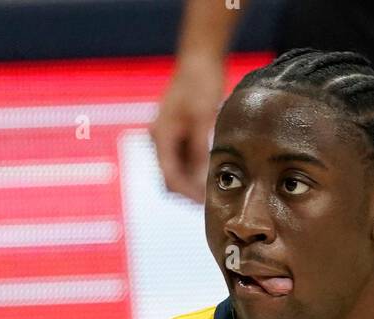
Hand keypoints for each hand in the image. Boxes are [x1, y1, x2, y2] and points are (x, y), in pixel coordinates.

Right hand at [150, 55, 224, 202]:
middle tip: (211, 202)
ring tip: (214, 190)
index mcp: (161, 136)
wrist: (199, 60)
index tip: (205, 202)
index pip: (169, 177)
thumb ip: (199, 150)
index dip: (187, 193)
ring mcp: (167, 137)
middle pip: (170, 178)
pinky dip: (195, 171)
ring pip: (176, 172)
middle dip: (188, 192)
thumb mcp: (202, 118)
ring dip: (192, 183)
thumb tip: (200, 180)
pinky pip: (183, 161)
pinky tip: (212, 174)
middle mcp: (160, 139)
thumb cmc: (200, 84)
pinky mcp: (177, 134)